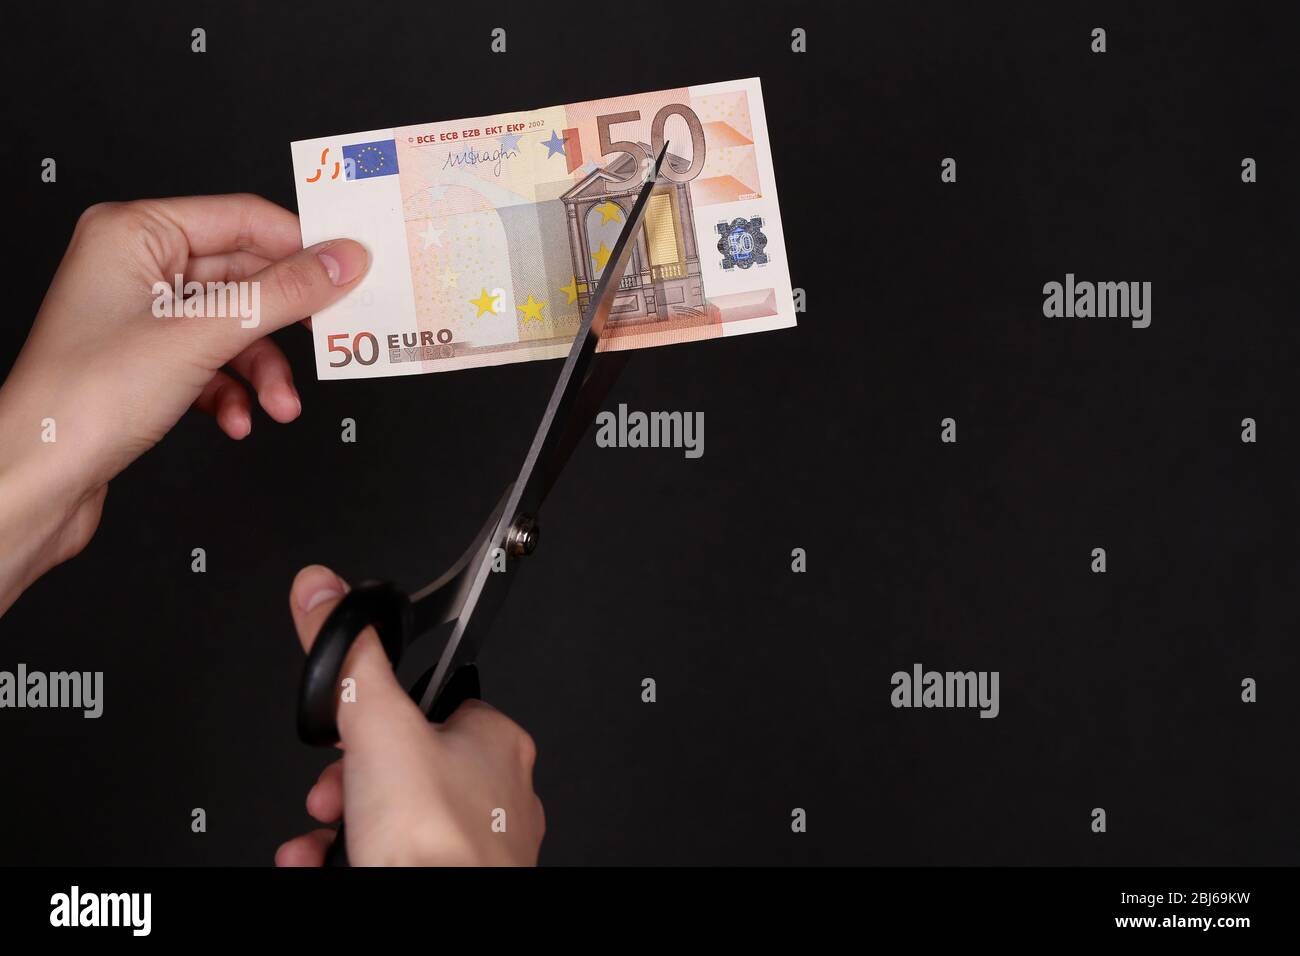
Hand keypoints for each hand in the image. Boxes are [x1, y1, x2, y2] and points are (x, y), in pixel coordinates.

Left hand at [0, 194, 368, 614]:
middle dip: (284, 323)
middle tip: (330, 337)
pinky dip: (235, 390)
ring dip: (264, 368)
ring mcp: (140, 317)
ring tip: (279, 402)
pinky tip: (238, 417)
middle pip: (244, 276)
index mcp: (133, 234)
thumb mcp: (203, 335)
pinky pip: (215, 362)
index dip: (300, 246)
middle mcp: (134, 267)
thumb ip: (283, 294)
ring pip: (235, 326)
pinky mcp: (147, 363)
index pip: (241, 218)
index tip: (348, 269)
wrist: (37, 480)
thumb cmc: (80, 402)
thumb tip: (341, 261)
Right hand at [276, 565, 545, 866]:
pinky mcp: (455, 881)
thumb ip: (350, 657)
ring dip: (341, 824)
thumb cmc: (434, 843)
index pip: (428, 706)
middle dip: (348, 782)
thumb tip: (325, 592)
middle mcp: (497, 792)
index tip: (346, 738)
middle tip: (332, 794)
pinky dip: (351, 859)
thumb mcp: (376, 724)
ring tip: (322, 837)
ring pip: (394, 818)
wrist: (438, 920)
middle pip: (402, 767)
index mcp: (494, 740)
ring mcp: (480, 845)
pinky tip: (325, 863)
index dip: (375, 720)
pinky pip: (395, 859)